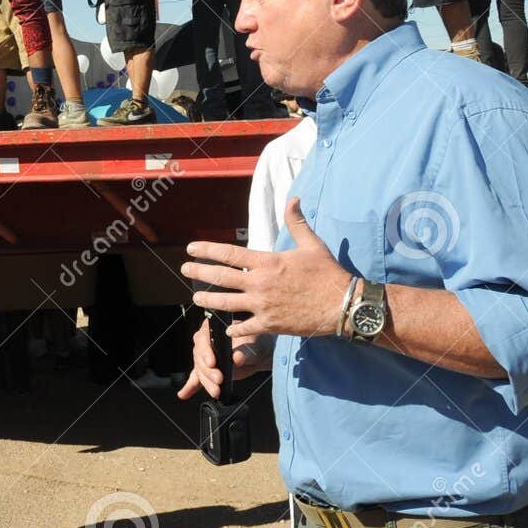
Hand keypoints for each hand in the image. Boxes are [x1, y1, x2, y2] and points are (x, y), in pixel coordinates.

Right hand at [176, 315, 271, 400]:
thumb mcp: (252, 345)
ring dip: (206, 382)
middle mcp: (206, 342)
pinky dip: (190, 387)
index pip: (203, 339)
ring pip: (200, 370)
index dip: (205, 352)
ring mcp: (205, 357)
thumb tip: (236, 358)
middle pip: (200, 357)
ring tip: (216, 391)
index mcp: (213, 329)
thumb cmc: (255, 343)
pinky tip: (184, 394)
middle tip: (219, 380)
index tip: (212, 363)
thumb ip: (244, 352)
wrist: (258, 353)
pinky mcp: (208, 370)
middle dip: (208, 371)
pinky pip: (197, 378)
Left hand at [181, 199, 349, 341]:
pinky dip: (233, 328)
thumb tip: (292, 199)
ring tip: (196, 299)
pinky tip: (226, 328)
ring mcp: (263, 306)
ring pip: (226, 304)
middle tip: (184, 270)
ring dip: (208, 301)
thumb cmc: (327, 273)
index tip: (191, 248)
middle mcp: (260, 284)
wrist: (342, 304)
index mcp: (267, 262)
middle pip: (221, 278)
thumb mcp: (311, 244)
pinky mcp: (270, 325)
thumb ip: (296, 222)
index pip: (229, 254)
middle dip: (199, 273)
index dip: (207, 250)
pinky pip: (245, 328)